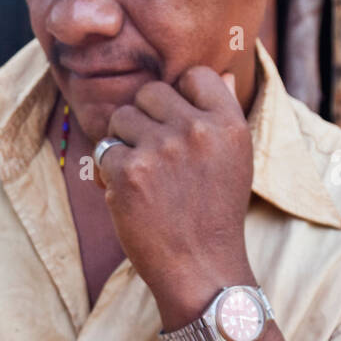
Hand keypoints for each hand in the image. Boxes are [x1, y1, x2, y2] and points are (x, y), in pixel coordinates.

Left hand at [96, 68, 255, 325]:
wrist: (200, 268)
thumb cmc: (215, 215)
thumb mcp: (237, 160)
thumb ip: (225, 115)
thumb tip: (228, 73)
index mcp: (228, 123)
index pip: (195, 75)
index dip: (180, 96)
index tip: (178, 125)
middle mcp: (196, 130)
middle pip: (150, 92)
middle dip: (145, 119)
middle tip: (155, 157)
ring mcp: (161, 148)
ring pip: (122, 117)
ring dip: (124, 143)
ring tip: (143, 176)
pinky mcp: (128, 171)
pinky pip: (104, 150)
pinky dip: (109, 173)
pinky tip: (128, 194)